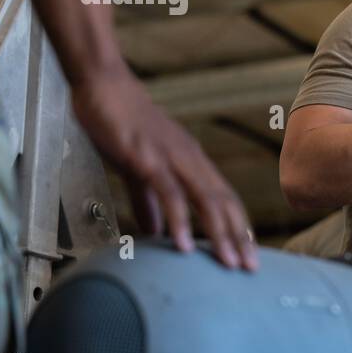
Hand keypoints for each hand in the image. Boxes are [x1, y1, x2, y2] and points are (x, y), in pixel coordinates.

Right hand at [70, 66, 258, 270]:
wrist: (102, 83)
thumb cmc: (121, 122)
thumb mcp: (138, 167)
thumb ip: (148, 201)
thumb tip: (155, 231)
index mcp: (192, 161)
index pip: (224, 199)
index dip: (238, 227)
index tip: (247, 254)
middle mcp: (190, 159)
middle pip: (224, 203)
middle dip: (239, 237)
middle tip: (249, 269)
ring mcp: (172, 157)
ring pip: (205, 200)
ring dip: (219, 234)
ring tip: (228, 263)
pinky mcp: (148, 157)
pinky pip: (169, 193)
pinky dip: (178, 220)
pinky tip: (182, 244)